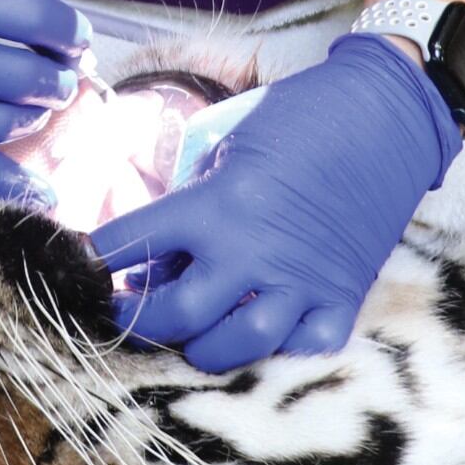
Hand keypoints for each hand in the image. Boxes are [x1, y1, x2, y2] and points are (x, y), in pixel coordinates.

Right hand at [0, 0, 80, 195]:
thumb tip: (51, 0)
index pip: (25, 16)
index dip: (64, 29)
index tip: (76, 34)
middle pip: (17, 76)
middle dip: (56, 78)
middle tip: (65, 72)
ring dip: (34, 115)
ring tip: (40, 100)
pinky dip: (6, 179)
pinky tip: (42, 191)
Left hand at [87, 33, 459, 368]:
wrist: (384, 113)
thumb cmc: (299, 118)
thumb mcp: (228, 148)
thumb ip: (193, 204)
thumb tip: (156, 260)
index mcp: (216, 203)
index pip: (132, 243)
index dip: (95, 260)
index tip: (80, 267)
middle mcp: (253, 250)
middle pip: (176, 316)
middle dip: (140, 320)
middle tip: (127, 312)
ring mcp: (301, 280)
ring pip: (236, 347)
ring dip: (203, 348)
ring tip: (191, 335)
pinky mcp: (343, 296)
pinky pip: (305, 349)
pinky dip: (280, 352)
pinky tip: (262, 336)